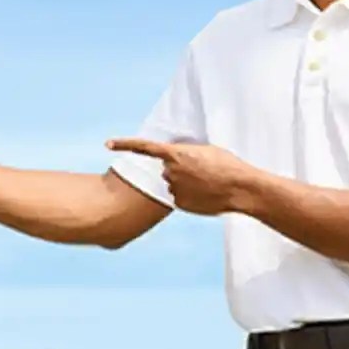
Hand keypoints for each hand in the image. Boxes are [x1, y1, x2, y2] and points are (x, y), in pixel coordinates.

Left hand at [106, 137, 257, 215]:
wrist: (241, 188)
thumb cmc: (227, 165)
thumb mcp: (205, 150)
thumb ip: (184, 153)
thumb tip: (173, 160)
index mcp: (176, 154)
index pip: (144, 147)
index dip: (124, 144)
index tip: (108, 144)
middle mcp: (170, 172)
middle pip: (166, 169)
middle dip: (179, 169)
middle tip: (201, 171)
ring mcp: (173, 189)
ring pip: (173, 184)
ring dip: (186, 183)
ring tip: (207, 182)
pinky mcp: (178, 204)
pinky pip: (179, 197)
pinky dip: (190, 195)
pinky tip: (206, 194)